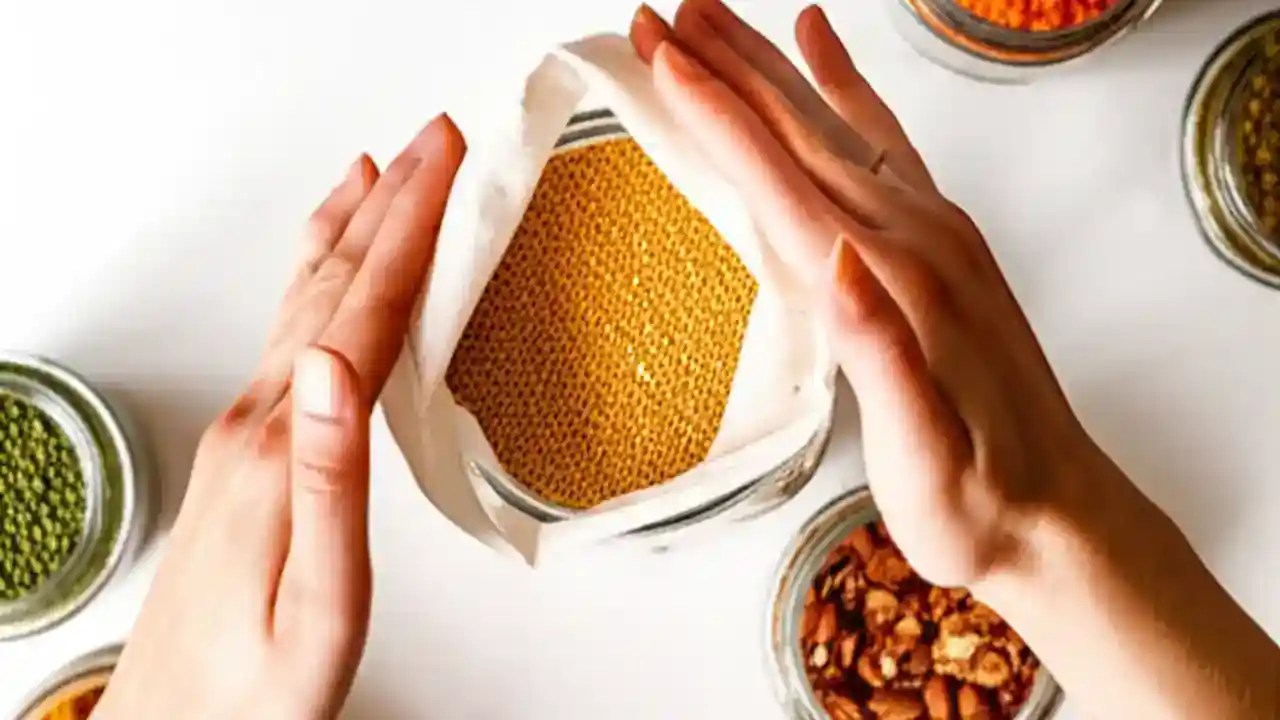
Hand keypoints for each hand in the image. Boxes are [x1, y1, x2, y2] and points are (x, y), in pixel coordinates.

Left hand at [93, 115, 465, 719]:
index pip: (362, 309)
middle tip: (431, 142)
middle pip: (331, 285)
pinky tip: (327, 283)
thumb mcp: (319, 598)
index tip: (444, 161)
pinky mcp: (249, 451)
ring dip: (348, 232)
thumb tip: (339, 366)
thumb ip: (331, 478)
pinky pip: (292, 334)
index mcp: (287, 445)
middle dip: (388, 204)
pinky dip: (320, 283)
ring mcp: (247, 432)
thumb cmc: (260, 680)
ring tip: (375, 177)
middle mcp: (260, 421)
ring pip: (305, 302)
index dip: (408, 228)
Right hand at [629, 1, 1102, 587]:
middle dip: (728, 68)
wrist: (1055, 514)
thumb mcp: (920, 454)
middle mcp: (917, 240)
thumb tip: (839, 263)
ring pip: (836, 125)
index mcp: (893, 283)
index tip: (665, 58)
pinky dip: (849, 88)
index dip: (718, 115)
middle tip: (664, 16)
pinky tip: (824, 52)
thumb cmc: (974, 498)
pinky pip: (886, 141)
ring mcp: (936, 232)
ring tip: (719, 20)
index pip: (784, 180)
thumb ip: (882, 353)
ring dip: (772, 67)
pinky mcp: (944, 242)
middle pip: (803, 132)